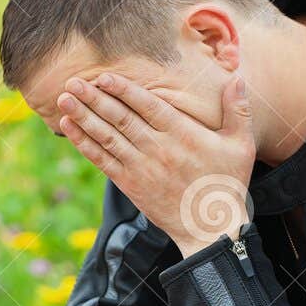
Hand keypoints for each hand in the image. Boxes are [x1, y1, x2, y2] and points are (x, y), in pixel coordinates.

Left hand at [58, 72, 255, 257]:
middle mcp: (158, 148)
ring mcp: (141, 167)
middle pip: (120, 118)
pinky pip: (102, 161)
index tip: (103, 76)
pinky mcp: (131, 185)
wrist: (211, 228)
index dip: (123, 90)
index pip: (147, 106)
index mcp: (183, 134)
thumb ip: (237, 111)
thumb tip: (239, 78)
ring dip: (83, 116)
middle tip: (72, 81)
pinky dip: (84, 143)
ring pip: (107, 137)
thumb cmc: (227, 183)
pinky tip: (69, 128)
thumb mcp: (241, 146)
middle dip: (94, 98)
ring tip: (64, 98)